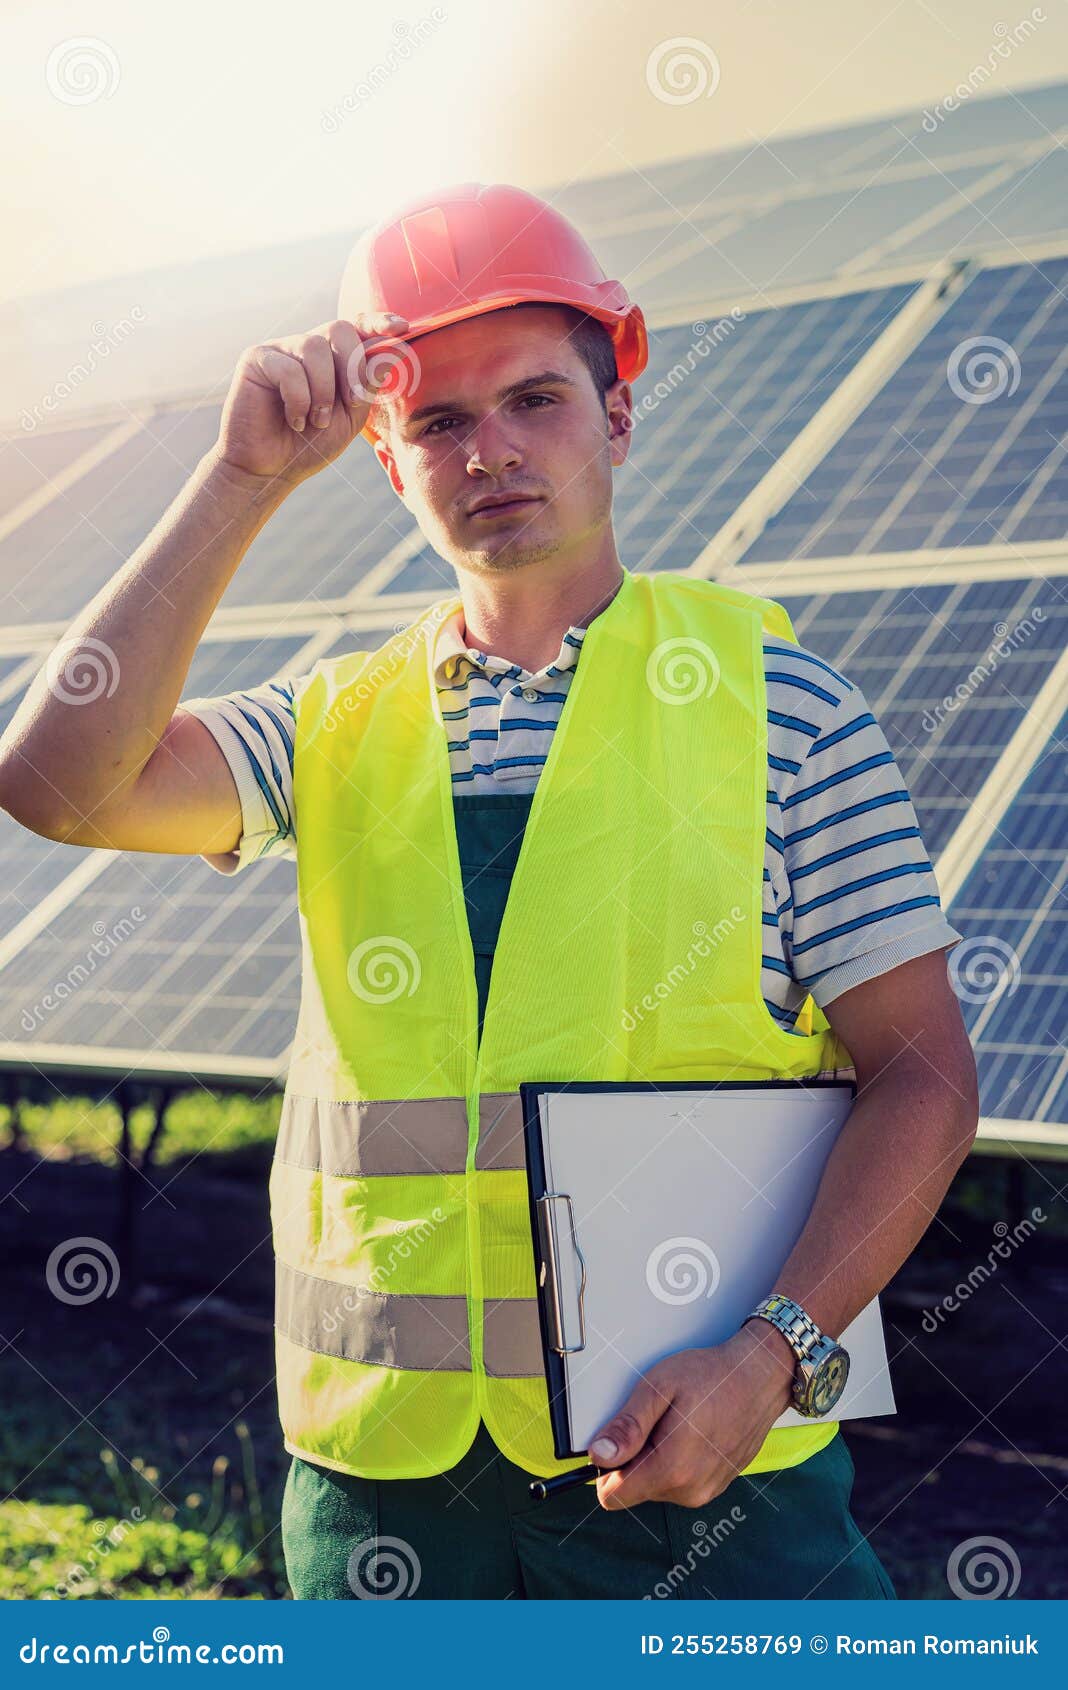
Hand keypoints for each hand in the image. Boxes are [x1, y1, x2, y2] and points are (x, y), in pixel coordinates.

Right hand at [211, 312, 408, 488]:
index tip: (401, 328)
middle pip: (340, 328)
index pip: (356, 327)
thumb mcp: (350, 417)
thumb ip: (369, 386)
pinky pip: (289, 368)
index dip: (378, 322)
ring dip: (324, 391)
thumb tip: (392, 352)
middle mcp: (307, 347)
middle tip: (353, 401)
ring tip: (316, 421)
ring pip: (316, 348)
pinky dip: (299, 399)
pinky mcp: (256, 359)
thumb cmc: (310, 445)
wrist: (270, 469)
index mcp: (331, 358)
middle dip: (353, 367)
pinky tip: (294, 420)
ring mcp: (280, 349)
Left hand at [586, 1323, 796, 1509]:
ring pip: (656, 1485)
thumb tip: (599, 1455)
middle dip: (636, 1456)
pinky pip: (679, 1482)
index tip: (620, 1438)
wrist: (760, 1376)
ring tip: (678, 1422)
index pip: (613, 1496)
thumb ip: (627, 1426)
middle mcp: (689, 1490)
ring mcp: (705, 1491)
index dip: (607, 1466)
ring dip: (657, 1457)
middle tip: (658, 1419)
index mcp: (671, 1469)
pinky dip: (678, 1460)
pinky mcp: (716, 1485)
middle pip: (634, 1488)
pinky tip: (693, 1432)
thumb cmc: (712, 1376)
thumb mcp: (659, 1387)